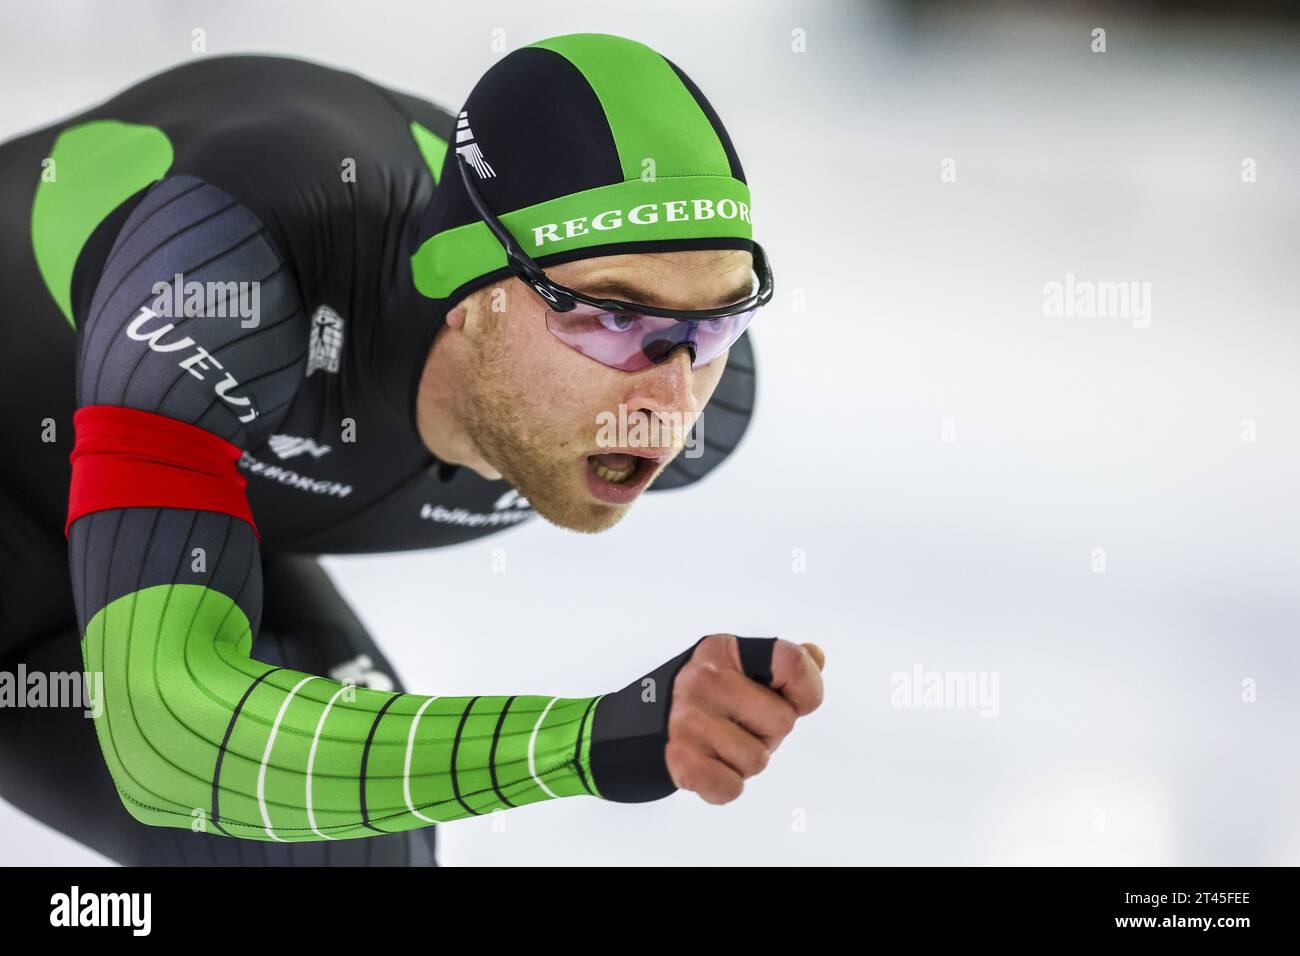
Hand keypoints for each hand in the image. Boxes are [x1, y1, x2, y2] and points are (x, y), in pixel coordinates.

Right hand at [665, 635, 824, 804]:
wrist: (638, 732)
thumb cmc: (703, 702)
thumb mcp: (736, 671)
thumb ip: (782, 665)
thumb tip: (816, 655)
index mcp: (723, 650)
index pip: (791, 662)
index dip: (806, 690)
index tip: (791, 700)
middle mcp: (703, 679)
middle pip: (783, 722)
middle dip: (767, 735)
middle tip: (737, 727)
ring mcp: (688, 720)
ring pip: (758, 761)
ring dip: (744, 762)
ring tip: (717, 745)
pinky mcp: (680, 759)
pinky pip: (732, 788)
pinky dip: (724, 786)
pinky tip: (706, 766)